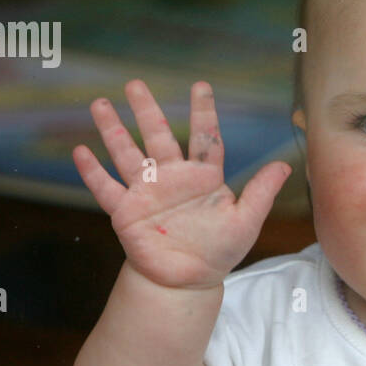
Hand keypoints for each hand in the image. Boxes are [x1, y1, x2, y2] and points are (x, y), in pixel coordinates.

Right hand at [72, 79, 291, 289]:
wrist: (187, 282)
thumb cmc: (219, 251)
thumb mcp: (245, 221)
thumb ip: (261, 192)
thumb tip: (286, 165)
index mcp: (202, 177)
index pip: (203, 137)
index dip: (202, 112)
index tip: (200, 85)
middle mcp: (172, 177)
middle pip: (158, 136)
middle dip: (146, 110)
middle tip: (136, 83)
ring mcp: (147, 192)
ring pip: (127, 154)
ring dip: (113, 130)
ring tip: (99, 103)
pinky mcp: (126, 213)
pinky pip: (106, 189)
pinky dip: (92, 172)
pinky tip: (79, 152)